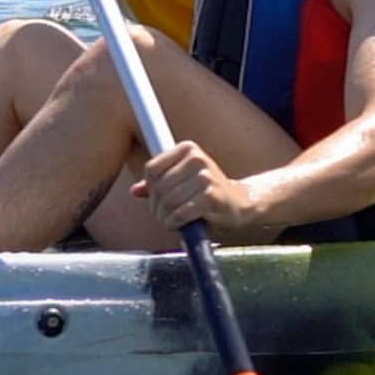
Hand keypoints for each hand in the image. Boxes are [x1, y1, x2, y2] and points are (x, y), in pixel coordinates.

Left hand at [131, 140, 248, 236]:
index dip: (151, 189)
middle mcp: (197, 159)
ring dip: (165, 217)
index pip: (152, 169)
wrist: (239, 204)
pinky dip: (175, 223)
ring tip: (173, 220)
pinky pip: (180, 214)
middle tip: (166, 214)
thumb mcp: (182, 182)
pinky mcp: (211, 197)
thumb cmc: (207, 193)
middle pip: (159, 188)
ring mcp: (205, 177)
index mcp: (188, 149)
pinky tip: (180, 225)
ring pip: (168, 202)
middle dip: (157, 207)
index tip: (159, 198)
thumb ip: (158, 184)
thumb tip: (135, 190)